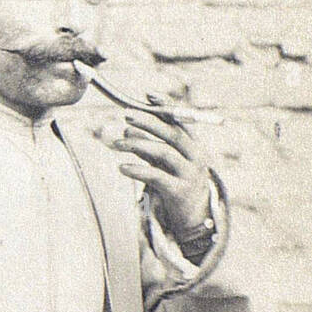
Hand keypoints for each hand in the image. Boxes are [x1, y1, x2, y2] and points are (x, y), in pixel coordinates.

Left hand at [108, 111, 212, 239]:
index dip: (165, 106)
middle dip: (148, 122)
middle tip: (126, 116)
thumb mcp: (167, 162)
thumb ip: (151, 145)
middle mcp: (195, 157)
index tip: (147, 95)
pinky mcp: (178, 192)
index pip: (181, 120)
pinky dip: (138, 170)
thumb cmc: (177, 182)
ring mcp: (189, 175)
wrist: (194, 216)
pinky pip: (156, 177)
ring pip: (164, 153)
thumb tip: (126, 130)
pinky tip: (122, 167)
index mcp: (194, 145)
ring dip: (138, 144)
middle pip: (172, 134)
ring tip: (116, 143)